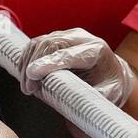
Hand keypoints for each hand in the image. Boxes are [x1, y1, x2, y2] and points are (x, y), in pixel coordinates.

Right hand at [20, 28, 136, 106]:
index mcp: (97, 50)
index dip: (49, 63)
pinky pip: (36, 44)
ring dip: (27, 63)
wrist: (111, 72)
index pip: (68, 54)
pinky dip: (26, 59)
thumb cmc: (110, 85)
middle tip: (29, 89)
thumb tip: (77, 101)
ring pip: (40, 42)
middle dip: (34, 65)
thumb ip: (96, 96)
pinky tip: (26, 76)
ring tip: (27, 86)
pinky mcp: (57, 38)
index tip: (32, 74)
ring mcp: (68, 36)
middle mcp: (82, 38)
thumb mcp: (110, 94)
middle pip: (51, 44)